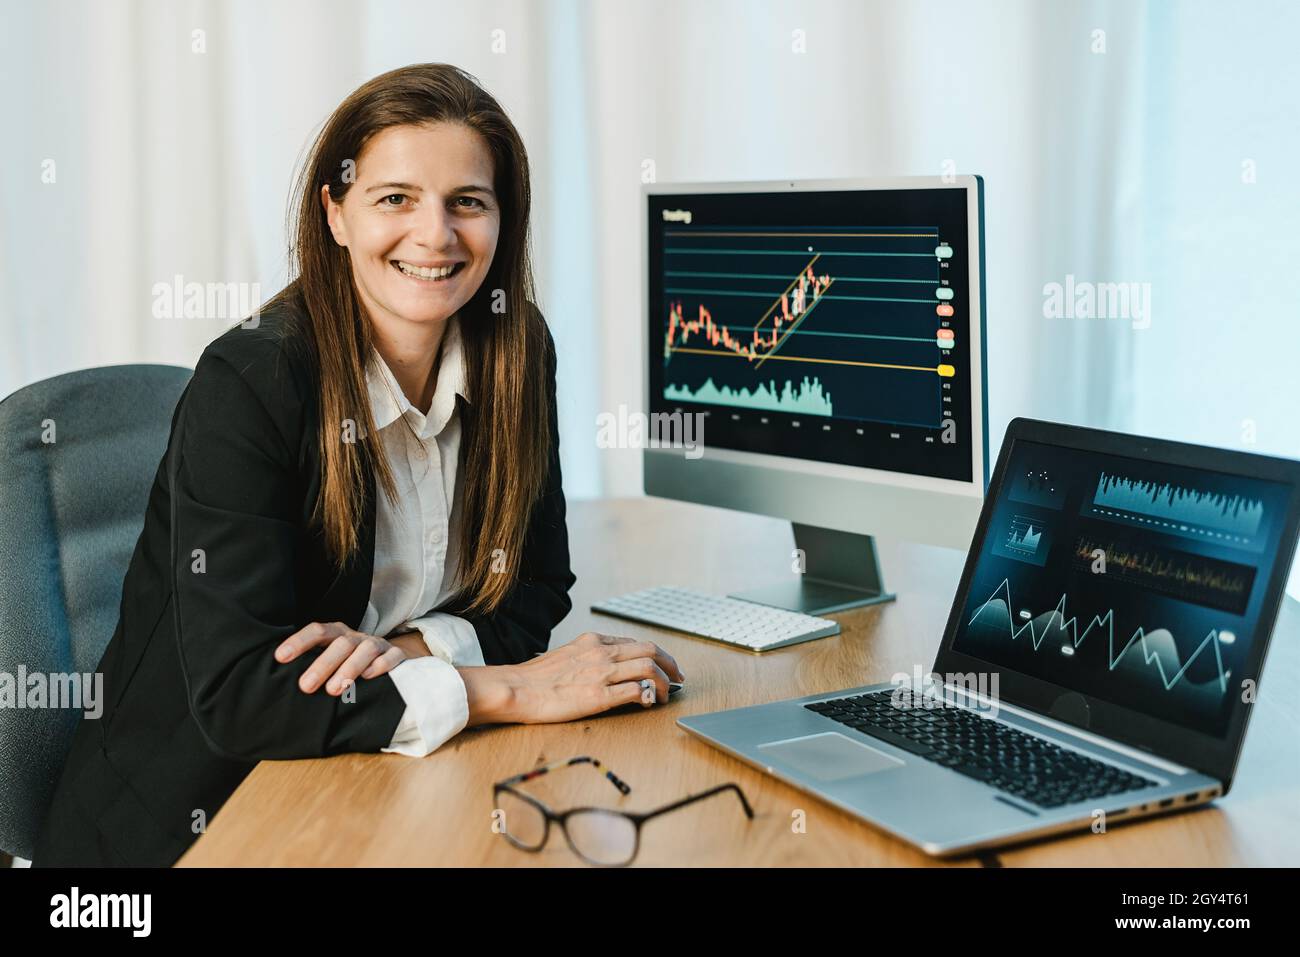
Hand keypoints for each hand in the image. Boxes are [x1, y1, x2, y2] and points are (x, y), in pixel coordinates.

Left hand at [275, 621, 411, 695]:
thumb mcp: (330, 658)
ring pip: (365, 649)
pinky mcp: (396, 655)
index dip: (299, 642)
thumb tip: (279, 681)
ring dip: (349, 668)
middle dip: (322, 665)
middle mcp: (355, 637)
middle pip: (340, 643)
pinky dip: (381, 665)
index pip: (317, 631)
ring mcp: (377, 645)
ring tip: (333, 690)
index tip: (280, 658)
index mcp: (336, 634)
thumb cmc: (349, 662)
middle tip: (305, 686)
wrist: (389, 657)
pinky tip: (369, 677)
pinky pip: (391, 656)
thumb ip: (312, 664)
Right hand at [474, 631, 684, 724]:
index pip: (635, 643)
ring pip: (649, 669)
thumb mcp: (567, 654)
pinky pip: (636, 691)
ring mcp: (601, 673)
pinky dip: (649, 696)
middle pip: (650, 651)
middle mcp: (601, 652)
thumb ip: (589, 656)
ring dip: (664, 683)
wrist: (516, 688)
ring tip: (666, 695)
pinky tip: (650, 704)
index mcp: (593, 641)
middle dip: (671, 665)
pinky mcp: (599, 696)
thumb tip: (607, 666)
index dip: (656, 655)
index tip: (664, 665)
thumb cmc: (536, 677)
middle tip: (678, 678)